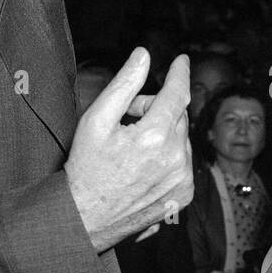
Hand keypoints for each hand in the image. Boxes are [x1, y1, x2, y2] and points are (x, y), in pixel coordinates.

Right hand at [65, 48, 193, 252]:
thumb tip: (143, 55)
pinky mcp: (185, 193)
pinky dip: (170, 155)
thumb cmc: (86, 167)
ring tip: (133, 147)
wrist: (87, 218)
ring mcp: (183, 179)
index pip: (177, 93)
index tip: (182, 60)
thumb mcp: (96, 120)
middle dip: (156, 109)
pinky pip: (184, 161)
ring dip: (164, 133)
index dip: (179, 73)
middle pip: (177, 115)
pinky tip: (144, 166)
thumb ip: (124, 84)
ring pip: (182, 138)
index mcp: (155, 137)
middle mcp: (176, 159)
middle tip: (128, 119)